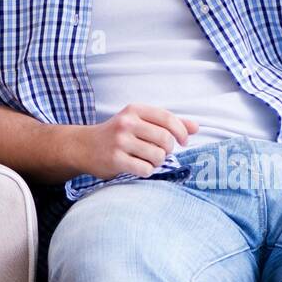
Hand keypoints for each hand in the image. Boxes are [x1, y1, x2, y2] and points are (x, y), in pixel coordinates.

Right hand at [80, 104, 199, 179]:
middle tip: (161, 153)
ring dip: (157, 162)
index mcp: (135, 110)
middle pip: (165, 139)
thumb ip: (168, 123)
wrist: (84, 146)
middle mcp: (127, 123)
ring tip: (148, 160)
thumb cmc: (118, 134)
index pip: (168, 119)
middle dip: (168, 150)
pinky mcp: (115, 159)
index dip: (181, 132)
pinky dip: (147, 171)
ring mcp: (120, 141)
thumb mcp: (140, 121)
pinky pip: (145, 169)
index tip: (183, 141)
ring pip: (157, 156)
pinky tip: (139, 167)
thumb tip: (196, 127)